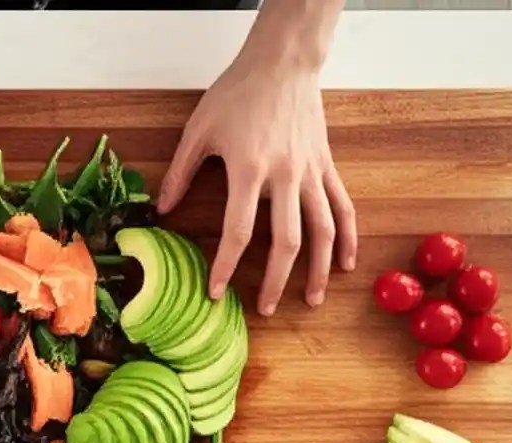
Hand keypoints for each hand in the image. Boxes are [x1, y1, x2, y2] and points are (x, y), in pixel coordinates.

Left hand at [157, 60, 357, 315]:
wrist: (282, 64)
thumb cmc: (237, 94)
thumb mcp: (198, 129)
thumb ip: (180, 172)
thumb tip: (163, 209)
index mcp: (249, 169)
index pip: (239, 231)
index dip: (226, 266)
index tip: (216, 292)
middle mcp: (286, 176)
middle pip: (286, 242)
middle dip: (274, 281)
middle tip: (263, 309)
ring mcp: (312, 172)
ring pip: (323, 231)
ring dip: (318, 270)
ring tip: (312, 301)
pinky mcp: (327, 166)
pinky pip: (343, 207)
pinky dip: (348, 238)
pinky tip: (346, 264)